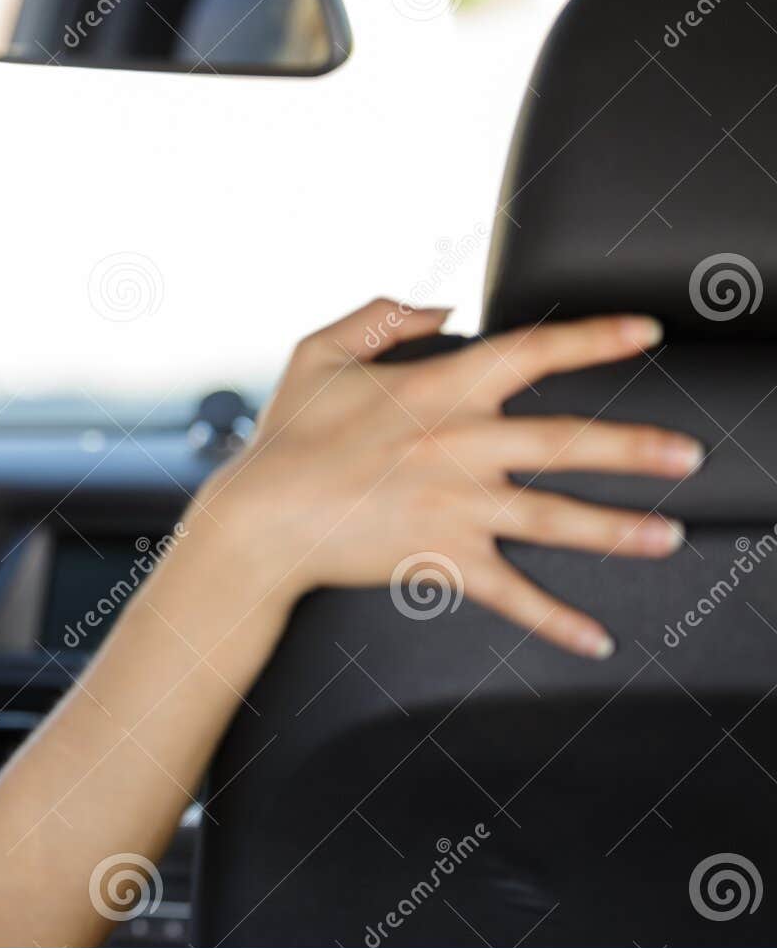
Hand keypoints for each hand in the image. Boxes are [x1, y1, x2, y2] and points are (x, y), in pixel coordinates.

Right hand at [189, 299, 702, 657]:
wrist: (258, 519)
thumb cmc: (284, 435)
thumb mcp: (319, 351)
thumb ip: (380, 315)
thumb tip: (439, 307)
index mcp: (440, 389)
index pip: (533, 352)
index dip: (595, 337)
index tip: (645, 330)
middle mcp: (461, 446)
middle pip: (569, 442)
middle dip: (638, 449)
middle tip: (690, 454)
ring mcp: (456, 507)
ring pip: (556, 519)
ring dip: (620, 531)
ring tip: (671, 537)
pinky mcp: (441, 559)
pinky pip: (511, 595)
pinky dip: (555, 621)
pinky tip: (597, 640)